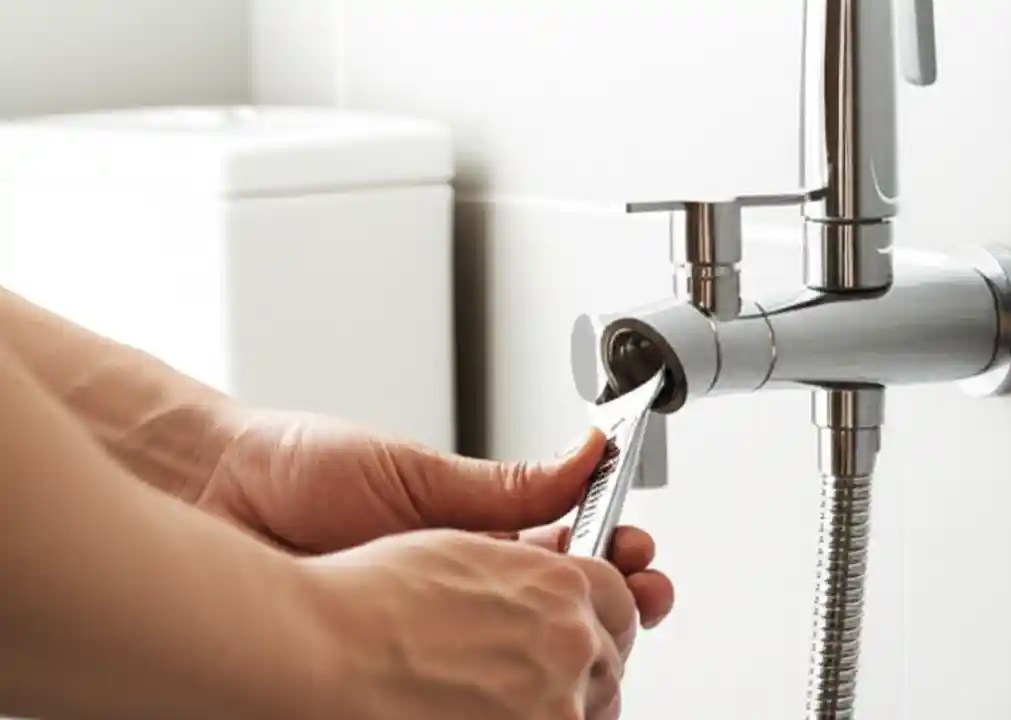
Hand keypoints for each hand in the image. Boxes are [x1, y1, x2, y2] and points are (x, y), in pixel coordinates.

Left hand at [197, 410, 673, 626]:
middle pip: (554, 604)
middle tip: (643, 597)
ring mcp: (430, 623)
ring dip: (568, 640)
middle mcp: (457, 579)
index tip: (641, 552)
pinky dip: (504, 673)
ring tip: (603, 634)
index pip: (562, 550)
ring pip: (517, 644)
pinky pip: (460, 672)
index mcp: (470, 528)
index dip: (609, 554)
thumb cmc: (297, 469)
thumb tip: (586, 451)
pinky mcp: (396, 657)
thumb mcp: (417, 470)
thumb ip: (507, 484)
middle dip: (609, 602)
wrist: (214, 494)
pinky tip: (530, 670)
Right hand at [304, 530, 634, 719]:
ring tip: (498, 703)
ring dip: (559, 707)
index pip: (620, 599)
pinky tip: (481, 715)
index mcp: (558, 586)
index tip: (583, 625)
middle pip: (608, 663)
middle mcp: (568, 646)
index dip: (598, 613)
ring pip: (590, 712)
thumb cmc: (362, 603)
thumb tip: (540, 581)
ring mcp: (552, 709)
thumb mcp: (457, 548)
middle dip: (580, 665)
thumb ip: (522, 568)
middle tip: (530, 674)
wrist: (312, 656)